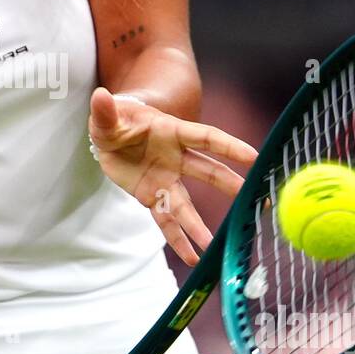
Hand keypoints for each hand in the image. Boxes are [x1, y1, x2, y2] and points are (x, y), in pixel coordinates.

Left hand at [87, 87, 257, 264]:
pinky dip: (178, 239)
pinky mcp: (153, 196)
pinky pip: (166, 220)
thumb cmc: (116, 118)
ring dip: (200, 226)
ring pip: (187, 205)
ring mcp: (167, 179)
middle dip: (230, 185)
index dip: (229, 146)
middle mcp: (175, 157)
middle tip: (255, 198)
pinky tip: (192, 257)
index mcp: (171, 132)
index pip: (206, 137)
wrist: (112, 134)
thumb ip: (105, 111)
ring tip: (217, 245)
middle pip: (207, 172)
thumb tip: (100, 96)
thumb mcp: (107, 115)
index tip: (254, 157)